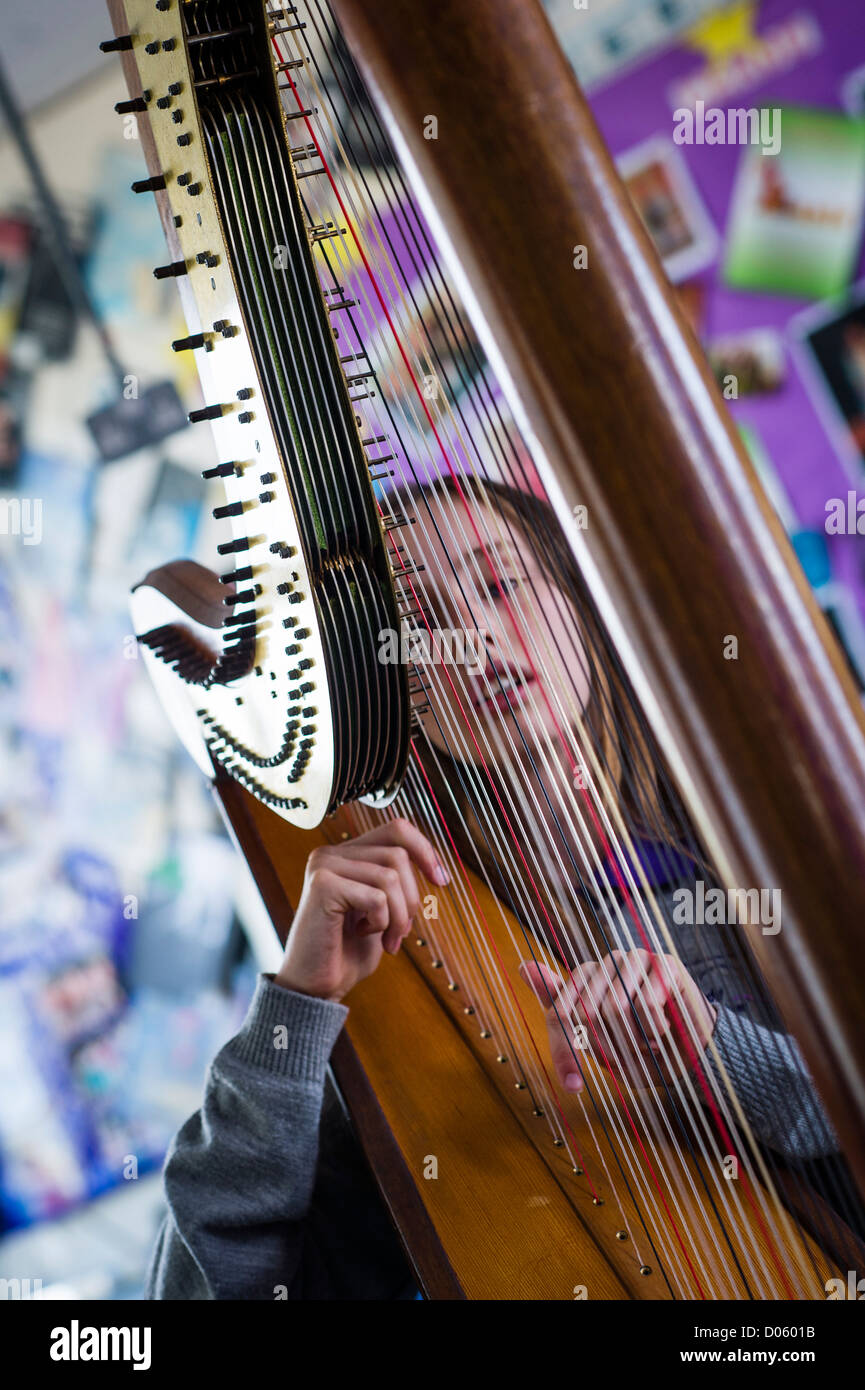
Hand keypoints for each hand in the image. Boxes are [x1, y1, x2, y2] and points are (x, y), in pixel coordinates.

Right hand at [274, 819, 448, 1002]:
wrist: (315, 988)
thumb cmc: (347, 953)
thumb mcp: (381, 910)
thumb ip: (397, 881)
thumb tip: (437, 865)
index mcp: (345, 854)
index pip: (397, 829)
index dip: (425, 850)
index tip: (441, 881)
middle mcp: (331, 853)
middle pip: (398, 854)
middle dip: (410, 898)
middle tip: (401, 933)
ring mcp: (324, 866)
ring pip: (391, 876)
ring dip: (398, 916)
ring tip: (385, 939)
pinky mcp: (322, 886)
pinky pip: (377, 896)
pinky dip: (381, 922)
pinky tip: (363, 934)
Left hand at [520, 948, 716, 1092]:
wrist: (690, 1057)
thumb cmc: (639, 1049)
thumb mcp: (594, 1043)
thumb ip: (560, 1010)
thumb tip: (523, 964)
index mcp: (584, 978)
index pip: (559, 1012)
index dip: (566, 1051)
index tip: (573, 1085)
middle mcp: (607, 962)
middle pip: (588, 1013)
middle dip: (608, 1049)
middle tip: (629, 1057)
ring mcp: (636, 959)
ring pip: (617, 1008)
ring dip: (633, 1042)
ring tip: (647, 1046)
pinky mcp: (664, 964)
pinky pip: (647, 1003)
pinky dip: (655, 1030)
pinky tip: (664, 1032)